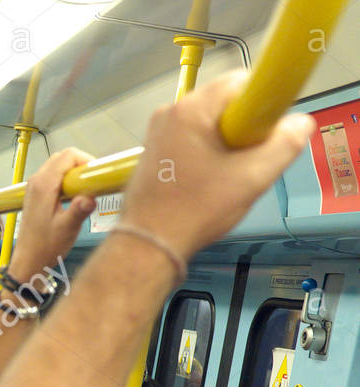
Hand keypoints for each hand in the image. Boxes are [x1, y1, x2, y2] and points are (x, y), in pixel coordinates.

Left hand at [7, 148, 96, 284]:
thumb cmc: (45, 246)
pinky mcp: (35, 195)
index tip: (96, 176)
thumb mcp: (67, 229)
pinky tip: (74, 197)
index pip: (68, 156)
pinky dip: (66, 180)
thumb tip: (90, 197)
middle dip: (81, 165)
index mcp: (43, 185)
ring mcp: (34, 187)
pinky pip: (53, 177)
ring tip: (85, 190)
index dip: (86, 161)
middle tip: (93, 182)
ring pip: (57, 166)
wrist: (29, 259)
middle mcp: (36, 182)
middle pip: (63, 157)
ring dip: (74, 173)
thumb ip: (79, 210)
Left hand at [119, 71, 314, 260]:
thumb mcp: (252, 178)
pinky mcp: (156, 150)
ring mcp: (159, 132)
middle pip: (225, 103)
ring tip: (224, 176)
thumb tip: (299, 124)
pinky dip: (208, 154)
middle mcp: (169, 114)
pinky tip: (207, 181)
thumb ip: (284, 145)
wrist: (149, 243)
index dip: (262, 103)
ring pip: (211, 123)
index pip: (240, 81)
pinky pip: (194, 139)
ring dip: (227, 144)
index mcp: (190, 110)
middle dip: (245, 128)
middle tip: (245, 161)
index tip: (265, 130)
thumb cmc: (190, 212)